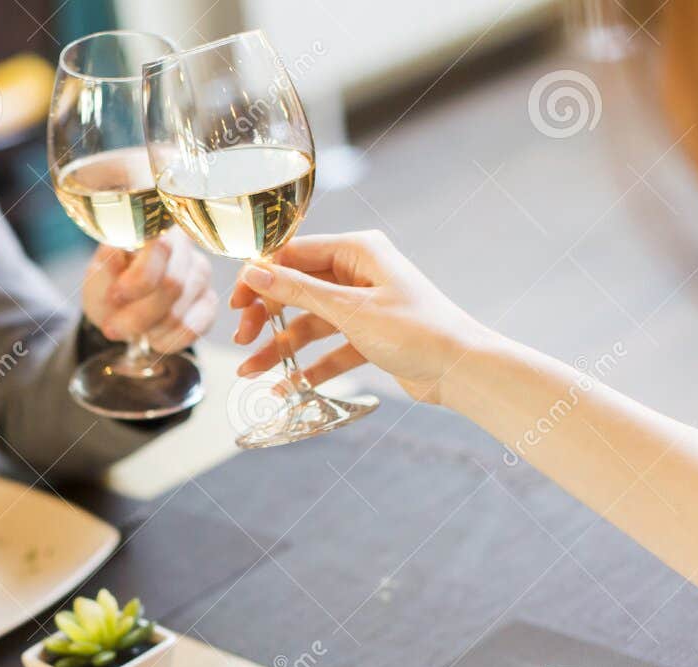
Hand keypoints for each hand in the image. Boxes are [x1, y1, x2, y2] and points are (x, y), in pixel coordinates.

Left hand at [81, 229, 216, 352]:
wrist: (122, 307)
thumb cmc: (111, 286)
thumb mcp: (97, 279)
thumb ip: (103, 271)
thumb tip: (114, 258)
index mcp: (154, 229)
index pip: (161, 248)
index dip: (139, 279)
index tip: (116, 296)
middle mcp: (184, 246)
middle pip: (173, 285)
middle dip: (138, 316)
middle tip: (113, 327)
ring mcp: (200, 273)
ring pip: (179, 312)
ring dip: (148, 330)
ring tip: (134, 327)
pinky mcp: (209, 301)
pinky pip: (193, 329)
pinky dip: (166, 341)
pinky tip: (153, 336)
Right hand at [230, 230, 495, 403]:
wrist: (461, 369)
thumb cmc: (416, 330)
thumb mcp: (350, 310)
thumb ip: (299, 292)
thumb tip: (255, 273)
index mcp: (357, 251)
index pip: (293, 255)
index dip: (260, 278)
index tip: (236, 303)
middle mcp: (358, 273)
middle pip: (297, 290)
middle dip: (267, 316)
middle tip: (241, 340)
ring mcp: (363, 305)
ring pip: (309, 323)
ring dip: (281, 347)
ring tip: (251, 372)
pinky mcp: (369, 335)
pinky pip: (329, 348)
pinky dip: (310, 365)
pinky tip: (287, 385)